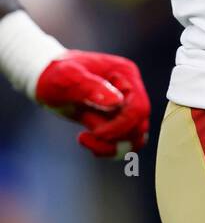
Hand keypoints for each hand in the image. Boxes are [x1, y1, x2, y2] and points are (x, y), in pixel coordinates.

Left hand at [35, 51, 150, 156]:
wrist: (46, 78)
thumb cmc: (56, 74)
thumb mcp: (68, 77)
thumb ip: (91, 87)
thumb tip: (116, 102)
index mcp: (125, 75)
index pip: (138, 107)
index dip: (121, 126)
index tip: (96, 133)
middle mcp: (130, 91)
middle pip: (139, 125)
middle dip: (114, 137)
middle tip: (85, 135)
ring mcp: (124, 106)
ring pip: (134, 138)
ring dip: (110, 146)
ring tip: (83, 138)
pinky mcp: (115, 120)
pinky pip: (122, 142)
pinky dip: (106, 148)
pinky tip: (84, 139)